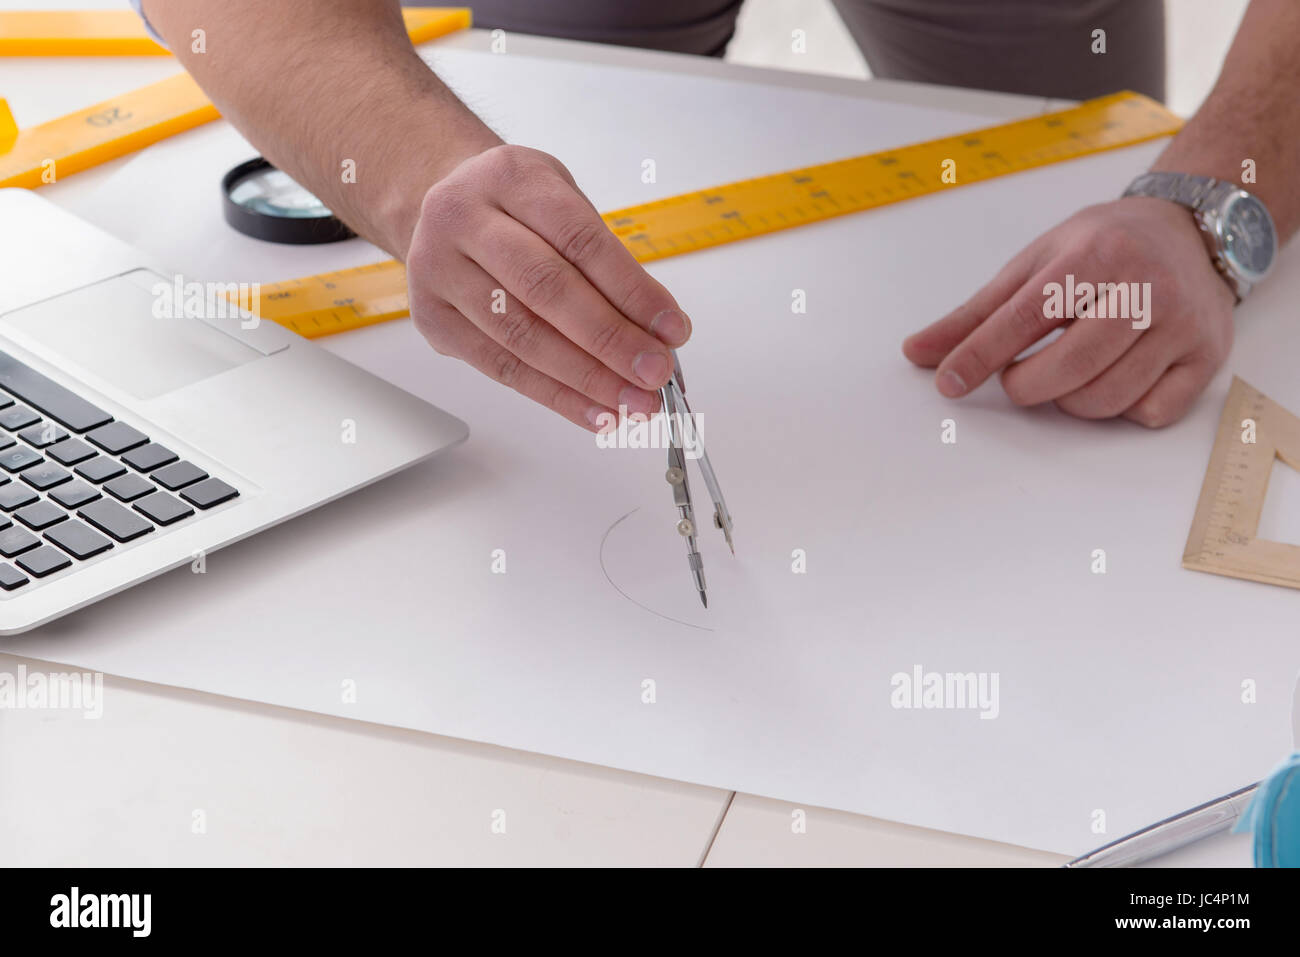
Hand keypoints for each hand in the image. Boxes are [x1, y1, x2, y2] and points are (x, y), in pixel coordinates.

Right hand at [406, 144, 689, 430]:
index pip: (579, 240)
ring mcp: (438, 269)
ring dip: (586, 378)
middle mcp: (464, 219)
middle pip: (547, 289)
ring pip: (521, 337)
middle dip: (610, 340)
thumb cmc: (517, 209)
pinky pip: (500, 368)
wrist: (440, 205)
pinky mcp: (432, 318)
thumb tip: (657, 332)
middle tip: (655, 374)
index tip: (673, 330)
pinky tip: (596, 411)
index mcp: (510, 178)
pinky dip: (555, 396)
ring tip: (633, 402)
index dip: (631, 290)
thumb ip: (605, 261)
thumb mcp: (563, 202)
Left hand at [902, 197, 1235, 426]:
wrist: (1191, 230)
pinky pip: (1148, 413)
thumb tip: (916, 353)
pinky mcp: (1207, 357)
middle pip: (1068, 368)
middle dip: (1026, 386)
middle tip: (1018, 377)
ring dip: (1069, 400)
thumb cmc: (1102, 248)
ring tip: (1067, 371)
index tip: (948, 383)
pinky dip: (1120, 409)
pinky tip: (1114, 376)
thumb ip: (977, 313)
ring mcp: (1182, 325)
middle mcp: (1147, 288)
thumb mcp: (1035, 263)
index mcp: (1097, 255)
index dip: (981, 355)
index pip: (1026, 317)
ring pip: (1105, 399)